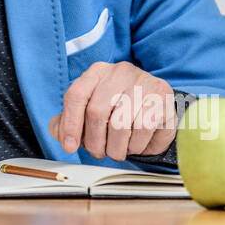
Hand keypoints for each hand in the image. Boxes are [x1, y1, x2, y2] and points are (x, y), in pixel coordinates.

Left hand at [48, 61, 175, 160]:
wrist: (156, 103)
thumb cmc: (118, 108)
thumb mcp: (90, 110)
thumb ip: (69, 121)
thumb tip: (61, 135)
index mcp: (97, 72)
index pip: (76, 95)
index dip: (70, 124)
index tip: (69, 146)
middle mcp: (119, 72)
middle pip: (96, 112)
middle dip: (95, 142)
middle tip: (99, 152)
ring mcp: (142, 82)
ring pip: (120, 125)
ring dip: (117, 148)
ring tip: (118, 149)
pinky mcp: (162, 97)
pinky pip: (144, 129)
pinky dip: (137, 146)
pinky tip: (136, 144)